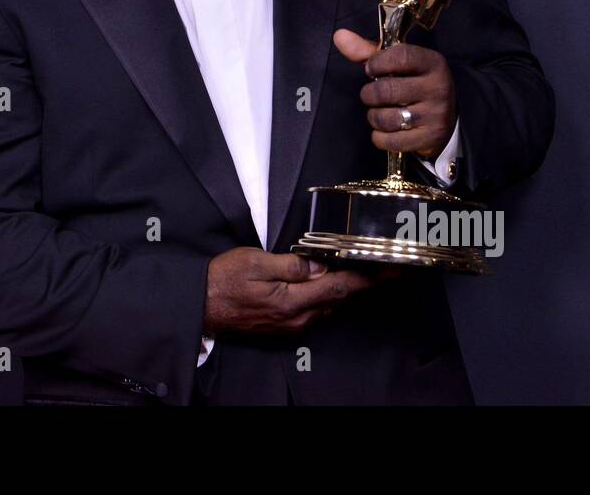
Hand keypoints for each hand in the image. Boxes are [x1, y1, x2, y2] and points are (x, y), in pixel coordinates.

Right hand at [203, 247, 397, 336]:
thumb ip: (291, 265)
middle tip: (379, 264)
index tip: (390, 271)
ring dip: (342, 288)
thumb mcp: (255, 262)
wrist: (200, 305)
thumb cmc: (222, 280)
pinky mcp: (283, 326)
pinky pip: (314, 311)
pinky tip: (325, 282)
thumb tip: (320, 266)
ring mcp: (290, 325)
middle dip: (360, 281)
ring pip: (328, 305)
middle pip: (339, 298)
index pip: (340, 287)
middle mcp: (296, 319)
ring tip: (356, 268)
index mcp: (291, 302)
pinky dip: (326, 295)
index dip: (368, 278)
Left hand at [332, 28, 456, 159]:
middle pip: (387, 90)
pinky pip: (390, 140)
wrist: (448, 117)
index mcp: (432, 63)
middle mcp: (438, 87)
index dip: (377, 63)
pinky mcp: (430, 138)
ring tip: (379, 112)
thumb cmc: (414, 83)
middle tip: (372, 95)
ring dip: (374, 117)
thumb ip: (368, 51)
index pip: (400, 57)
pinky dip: (380, 137)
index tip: (370, 69)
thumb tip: (339, 36)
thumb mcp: (398, 64)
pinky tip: (386, 130)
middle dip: (369, 94)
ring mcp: (436, 115)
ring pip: (386, 118)